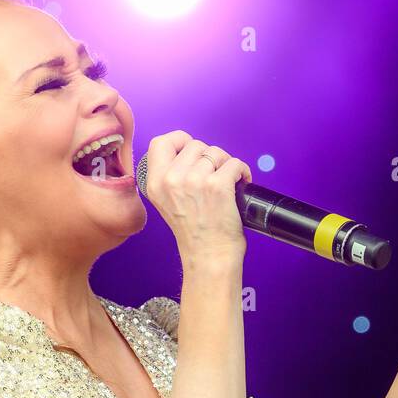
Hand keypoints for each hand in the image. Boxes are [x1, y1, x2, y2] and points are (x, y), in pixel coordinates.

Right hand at [142, 131, 250, 268]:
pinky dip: (242, 172)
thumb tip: (190, 152)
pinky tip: (240, 185)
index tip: (193, 153)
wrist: (208, 256)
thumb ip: (170, 176)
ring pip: (216, 152)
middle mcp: (171, 180)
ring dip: (226, 165)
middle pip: (195, 144)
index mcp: (155, 183)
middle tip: (214, 177)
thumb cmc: (194, 232)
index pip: (161, 142)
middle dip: (209, 157)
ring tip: (226, 183)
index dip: (180, 141)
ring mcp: (194, 181)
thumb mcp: (166, 202)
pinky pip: (235, 163)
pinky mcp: (217, 186)